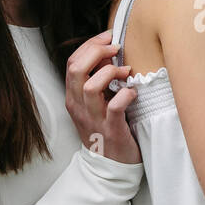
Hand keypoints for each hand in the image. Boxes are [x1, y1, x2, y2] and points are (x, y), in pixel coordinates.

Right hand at [64, 31, 139, 163]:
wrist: (110, 167)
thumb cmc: (106, 130)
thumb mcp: (94, 105)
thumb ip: (97, 81)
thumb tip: (109, 54)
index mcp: (73, 98)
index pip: (72, 63)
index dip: (90, 45)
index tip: (108, 37)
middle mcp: (79, 107)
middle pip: (76, 69)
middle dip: (97, 51)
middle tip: (116, 49)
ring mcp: (94, 119)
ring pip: (90, 86)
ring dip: (110, 72)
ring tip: (125, 72)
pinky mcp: (112, 130)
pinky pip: (115, 106)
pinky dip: (125, 94)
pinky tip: (132, 93)